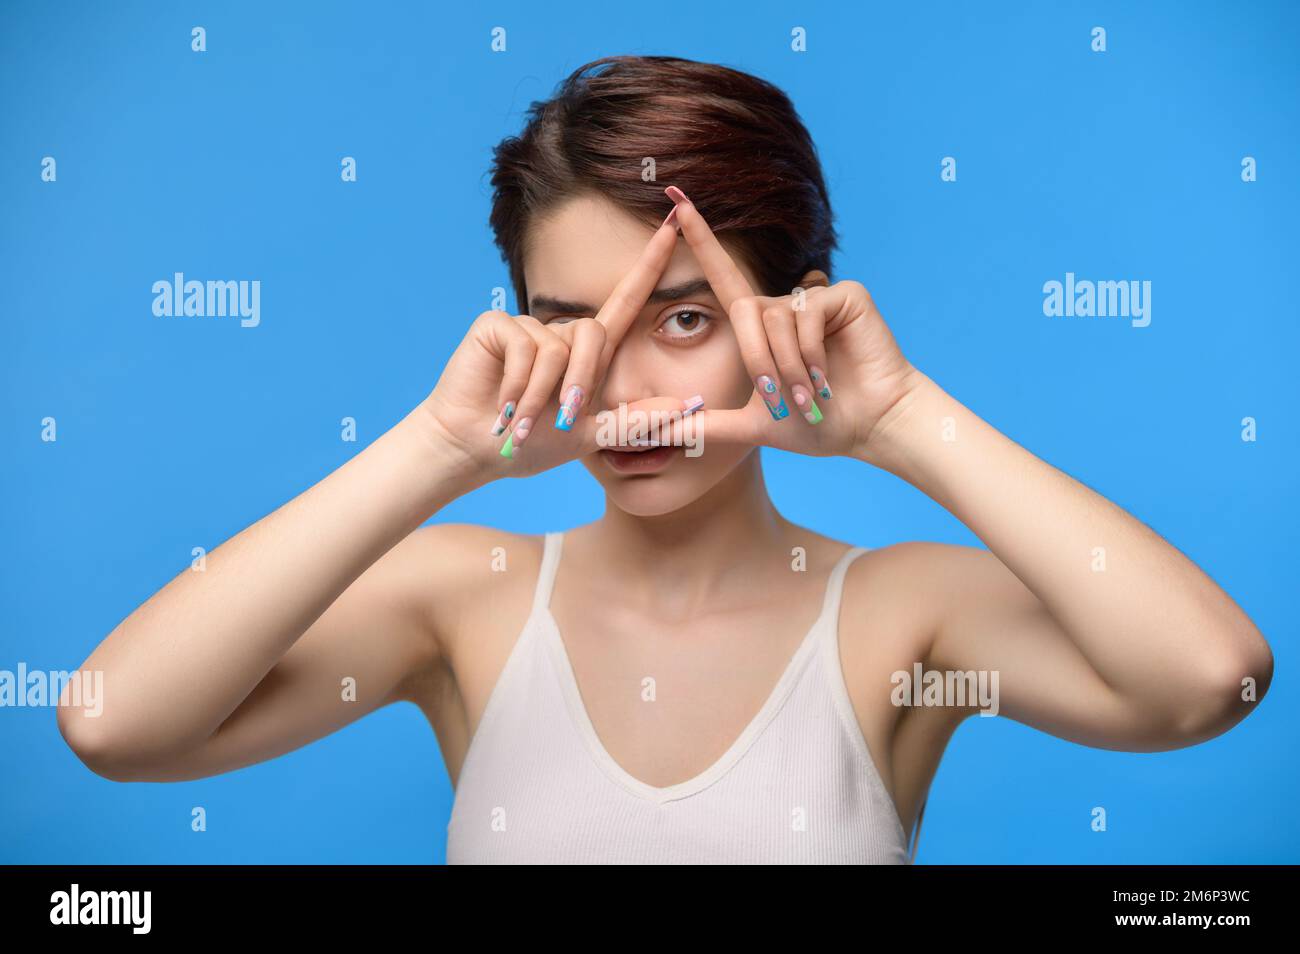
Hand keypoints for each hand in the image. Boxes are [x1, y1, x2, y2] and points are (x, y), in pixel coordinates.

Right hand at [415, 207, 694, 480]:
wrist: (474, 451)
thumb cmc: (529, 446)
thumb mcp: (588, 436)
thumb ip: (633, 421)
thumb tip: (688, 408)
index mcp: (587, 354)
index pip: (626, 303)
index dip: (649, 266)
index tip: (675, 225)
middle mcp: (560, 332)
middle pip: (595, 334)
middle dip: (581, 383)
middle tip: (558, 421)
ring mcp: (528, 325)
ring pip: (558, 347)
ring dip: (543, 393)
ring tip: (522, 422)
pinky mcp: (498, 324)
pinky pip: (525, 345)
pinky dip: (519, 384)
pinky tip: (504, 405)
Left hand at [658, 186, 924, 463]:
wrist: (869, 428)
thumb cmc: (816, 427)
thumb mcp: (754, 426)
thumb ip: (707, 425)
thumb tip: (656, 432)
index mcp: (762, 329)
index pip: (722, 278)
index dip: (700, 240)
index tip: (674, 197)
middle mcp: (785, 306)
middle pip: (744, 310)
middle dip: (756, 360)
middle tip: (778, 399)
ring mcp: (814, 297)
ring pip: (775, 318)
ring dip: (786, 364)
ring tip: (809, 395)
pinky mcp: (844, 295)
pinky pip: (807, 314)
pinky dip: (809, 353)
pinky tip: (825, 377)